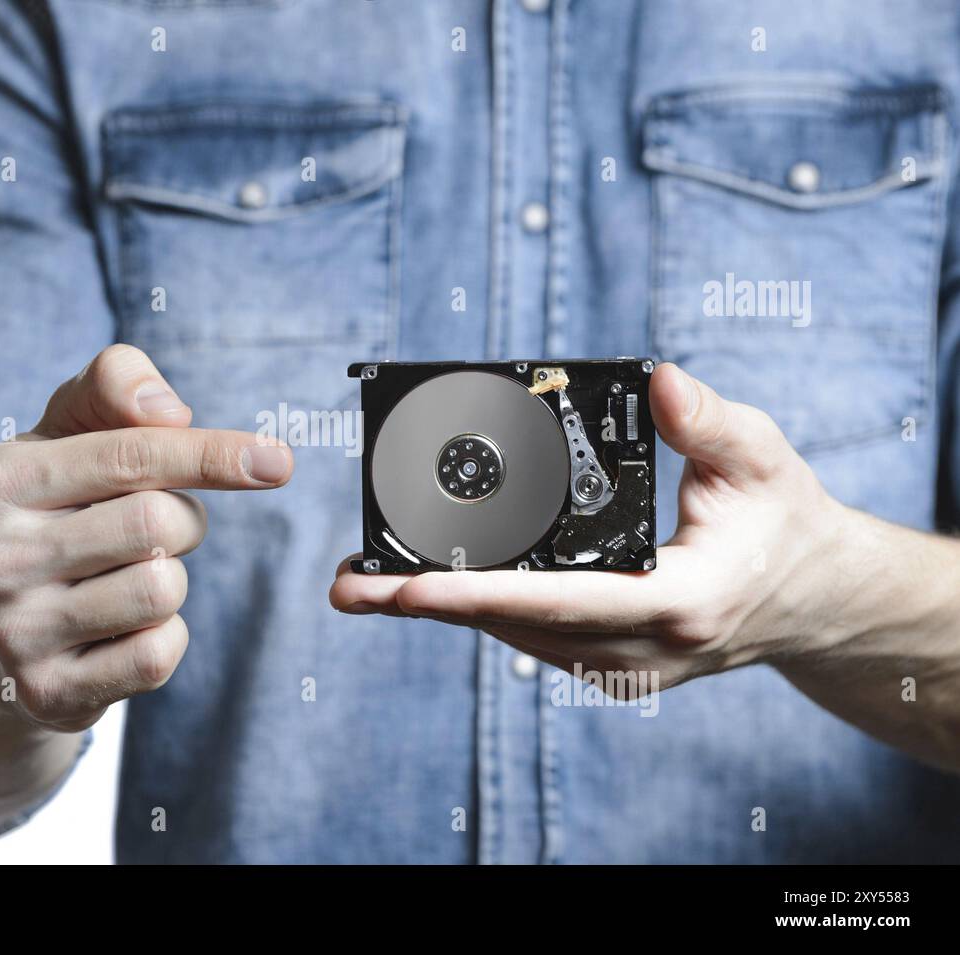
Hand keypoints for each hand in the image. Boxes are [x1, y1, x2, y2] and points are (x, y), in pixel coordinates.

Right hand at [0, 344, 292, 730]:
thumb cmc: (54, 506)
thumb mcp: (67, 431)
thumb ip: (114, 385)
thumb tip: (169, 412)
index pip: (131, 456)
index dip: (214, 455)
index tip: (277, 461)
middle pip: (158, 523)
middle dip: (183, 520)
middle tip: (152, 528)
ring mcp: (13, 632)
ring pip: (163, 590)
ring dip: (171, 578)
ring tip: (124, 575)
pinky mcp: (46, 691)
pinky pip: (157, 655)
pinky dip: (163, 636)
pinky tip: (119, 628)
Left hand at [330, 363, 851, 691]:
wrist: (812, 598)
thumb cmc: (783, 523)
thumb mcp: (762, 459)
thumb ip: (708, 421)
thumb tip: (656, 380)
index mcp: (678, 603)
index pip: (557, 601)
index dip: (474, 592)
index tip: (404, 584)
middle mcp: (639, 650)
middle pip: (512, 627)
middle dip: (424, 604)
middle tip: (347, 585)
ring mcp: (621, 668)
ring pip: (511, 638)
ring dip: (440, 609)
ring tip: (365, 583)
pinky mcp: (607, 667)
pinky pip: (527, 639)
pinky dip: (476, 611)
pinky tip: (426, 587)